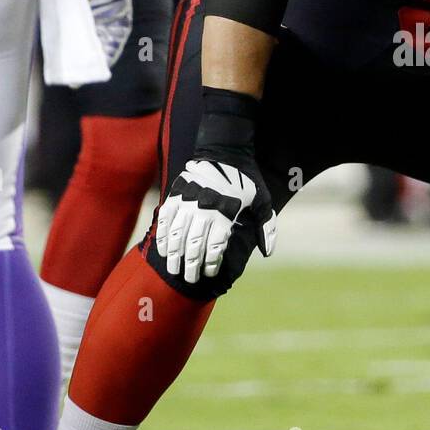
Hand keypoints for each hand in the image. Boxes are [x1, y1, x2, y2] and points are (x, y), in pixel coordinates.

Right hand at [155, 156, 276, 283]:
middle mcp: (205, 208)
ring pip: (176, 234)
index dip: (211, 263)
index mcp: (226, 212)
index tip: (209, 273)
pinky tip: (162, 249)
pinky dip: (162, 235)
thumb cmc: (246, 179)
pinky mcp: (176, 194)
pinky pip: (165, 219)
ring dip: (174, 254)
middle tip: (189, 279)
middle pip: (194, 244)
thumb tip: (267, 253)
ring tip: (173, 269)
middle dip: (191, 265)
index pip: (215, 245)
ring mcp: (188, 201)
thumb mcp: (262, 201)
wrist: (225, 150)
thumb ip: (265, 227)